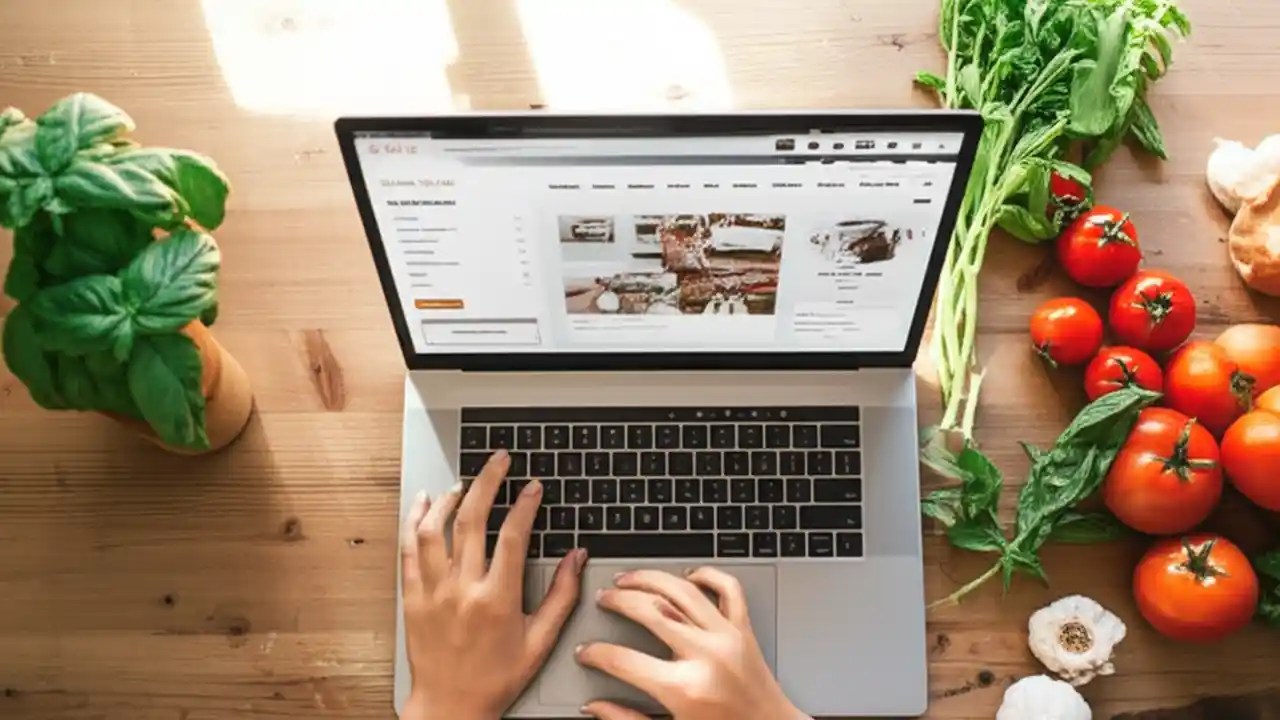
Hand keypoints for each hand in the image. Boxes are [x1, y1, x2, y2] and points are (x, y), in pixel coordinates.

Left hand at [401, 450, 587, 719]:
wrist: (450, 707)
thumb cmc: (496, 679)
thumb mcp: (540, 641)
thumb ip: (562, 596)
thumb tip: (577, 557)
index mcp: (497, 599)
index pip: (512, 535)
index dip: (525, 504)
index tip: (533, 487)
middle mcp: (462, 590)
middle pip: (472, 520)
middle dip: (488, 482)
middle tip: (499, 461)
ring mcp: (432, 592)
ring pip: (434, 530)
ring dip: (448, 499)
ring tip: (463, 482)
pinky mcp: (411, 598)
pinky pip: (408, 551)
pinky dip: (414, 522)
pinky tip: (422, 504)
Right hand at [577, 568, 807, 719]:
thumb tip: (594, 707)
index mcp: (685, 689)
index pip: (625, 660)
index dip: (597, 653)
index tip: (586, 651)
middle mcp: (707, 656)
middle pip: (651, 611)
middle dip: (619, 601)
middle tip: (603, 600)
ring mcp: (728, 638)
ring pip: (682, 591)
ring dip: (650, 578)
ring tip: (629, 579)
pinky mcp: (745, 630)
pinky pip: (728, 589)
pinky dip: (707, 575)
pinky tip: (686, 577)